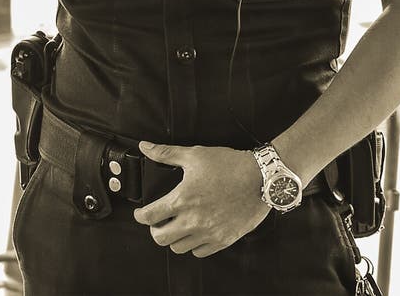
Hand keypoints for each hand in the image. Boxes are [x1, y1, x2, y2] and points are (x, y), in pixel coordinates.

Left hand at [133, 141, 268, 257]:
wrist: (260, 179)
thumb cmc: (228, 165)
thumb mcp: (194, 154)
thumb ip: (166, 153)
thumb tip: (145, 147)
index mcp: (183, 199)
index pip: (150, 216)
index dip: (140, 215)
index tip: (140, 213)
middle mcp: (193, 220)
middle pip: (161, 238)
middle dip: (154, 230)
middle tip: (157, 222)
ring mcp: (208, 233)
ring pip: (179, 248)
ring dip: (173, 239)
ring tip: (176, 227)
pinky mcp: (222, 240)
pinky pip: (199, 253)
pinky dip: (193, 246)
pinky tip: (194, 233)